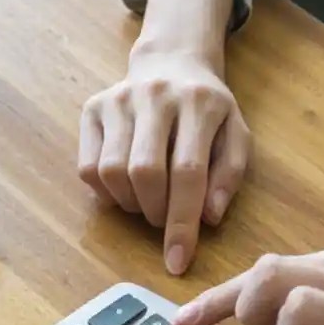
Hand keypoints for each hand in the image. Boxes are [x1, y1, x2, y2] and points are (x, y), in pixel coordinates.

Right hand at [79, 49, 249, 275]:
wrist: (172, 62)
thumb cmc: (208, 110)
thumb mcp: (235, 134)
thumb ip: (229, 174)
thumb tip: (208, 218)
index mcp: (200, 103)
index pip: (189, 172)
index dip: (182, 223)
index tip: (177, 262)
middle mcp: (155, 96)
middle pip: (145, 172)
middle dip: (154, 212)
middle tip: (162, 220)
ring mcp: (118, 100)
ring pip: (111, 172)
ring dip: (129, 204)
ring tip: (145, 202)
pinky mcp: (92, 108)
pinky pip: (87, 167)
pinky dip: (105, 193)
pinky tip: (125, 188)